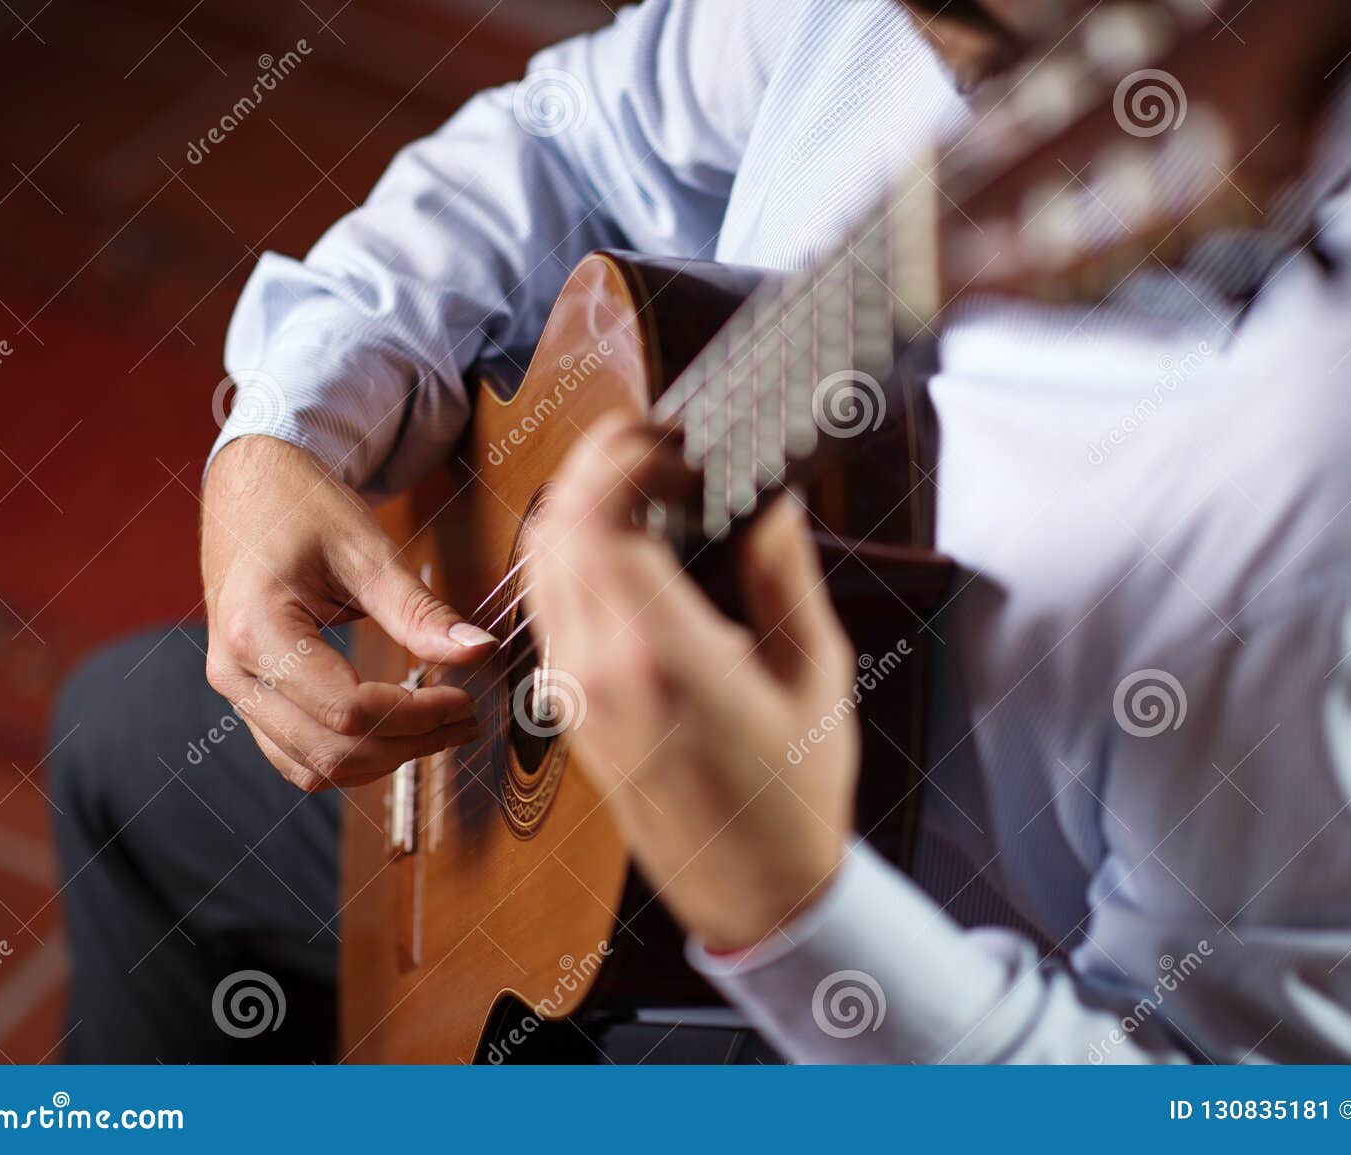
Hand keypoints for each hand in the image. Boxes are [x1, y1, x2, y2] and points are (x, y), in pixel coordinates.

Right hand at [200, 435, 495, 790]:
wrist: (250, 488)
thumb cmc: (302, 507)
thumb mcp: (366, 549)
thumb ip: (420, 610)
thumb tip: (480, 651)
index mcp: (257, 631)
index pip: (347, 709)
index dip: (416, 716)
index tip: (464, 700)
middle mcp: (235, 673)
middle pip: (331, 749)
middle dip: (408, 744)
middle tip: (465, 719)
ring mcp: (236, 690)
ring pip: (313, 767)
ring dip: (383, 760)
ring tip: (440, 728)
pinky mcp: (249, 697)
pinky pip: (298, 755)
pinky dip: (352, 755)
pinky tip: (398, 730)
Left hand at [526, 421, 859, 951]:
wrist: (751, 888)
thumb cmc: (791, 796)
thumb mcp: (813, 674)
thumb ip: (785, 576)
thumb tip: (770, 506)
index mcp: (659, 654)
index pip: (600, 517)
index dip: (627, 457)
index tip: (678, 443)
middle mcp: (597, 668)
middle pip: (554, 526)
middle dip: (595, 463)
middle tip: (658, 443)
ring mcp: (572, 691)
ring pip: (536, 563)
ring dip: (575, 503)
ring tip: (641, 481)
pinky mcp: (568, 708)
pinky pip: (546, 605)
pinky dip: (569, 552)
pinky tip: (623, 543)